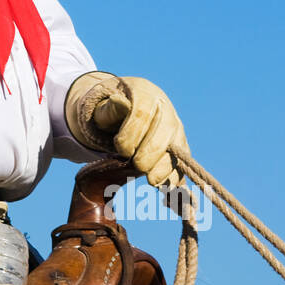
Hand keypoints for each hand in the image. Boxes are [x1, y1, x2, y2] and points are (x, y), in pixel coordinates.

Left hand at [64, 71, 188, 190]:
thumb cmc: (112, 111)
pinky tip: (169, 190)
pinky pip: (182, 163)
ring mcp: (175, 129)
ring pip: (177, 148)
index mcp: (145, 94)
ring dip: (167, 166)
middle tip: (138, 166)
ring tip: (153, 180)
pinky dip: (177, 177)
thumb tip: (119, 102)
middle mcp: (165, 110)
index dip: (132, 133)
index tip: (119, 147)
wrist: (126, 112)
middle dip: (151, 151)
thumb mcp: (103, 107)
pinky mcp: (179, 148)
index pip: (142, 113)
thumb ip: (108, 109)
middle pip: (164, 131)